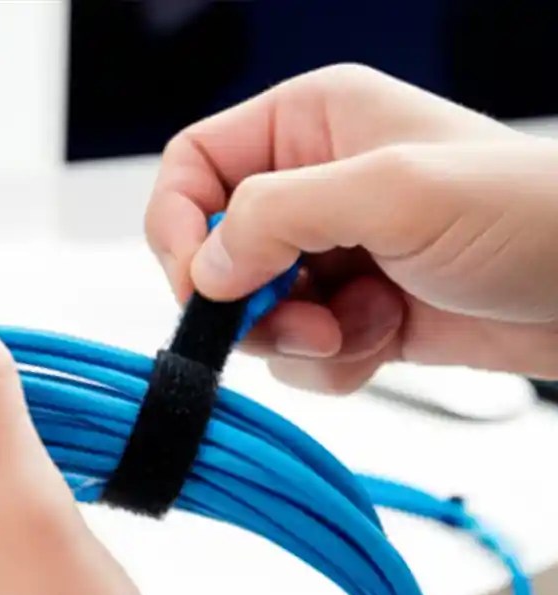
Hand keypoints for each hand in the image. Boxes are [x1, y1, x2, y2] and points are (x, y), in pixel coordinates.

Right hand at [147, 63, 557, 392]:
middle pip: (213, 251)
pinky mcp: (355, 312)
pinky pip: (296, 350)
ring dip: (293, 338)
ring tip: (357, 330)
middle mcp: (313, 185)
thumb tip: (202, 269)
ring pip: (250, 313)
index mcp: (311, 124)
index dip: (179, 226)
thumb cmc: (532, 215)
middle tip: (291, 319)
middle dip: (245, 300)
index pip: (193, 167)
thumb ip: (278, 216)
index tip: (199, 286)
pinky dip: (329, 362)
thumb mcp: (393, 194)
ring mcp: (333, 253)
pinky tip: (385, 342)